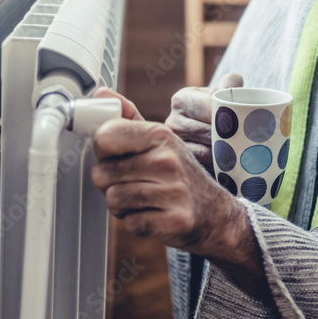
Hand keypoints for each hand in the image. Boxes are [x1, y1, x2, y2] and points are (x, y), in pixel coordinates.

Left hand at [91, 88, 246, 253]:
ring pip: (113, 199)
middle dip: (111, 182)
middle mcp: (167, 160)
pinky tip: (154, 214)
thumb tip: (101, 94)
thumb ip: (128, 117)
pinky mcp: (174, 220)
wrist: (216, 212)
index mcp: (161, 135)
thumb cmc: (180, 173)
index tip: (117, 155)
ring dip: (123, 204)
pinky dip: (136, 222)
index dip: (103, 150)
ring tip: (144, 199)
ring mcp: (173, 192)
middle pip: (101, 173)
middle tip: (134, 182)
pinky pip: (129, 223)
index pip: (104, 136)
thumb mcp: (160, 140)